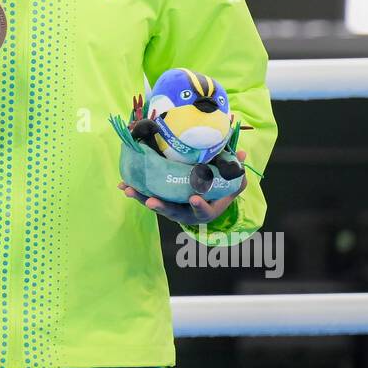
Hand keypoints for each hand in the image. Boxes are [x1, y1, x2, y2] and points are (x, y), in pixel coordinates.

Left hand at [119, 150, 248, 224]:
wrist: (208, 201)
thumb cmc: (220, 189)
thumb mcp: (232, 182)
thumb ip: (237, 171)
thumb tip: (243, 155)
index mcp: (205, 210)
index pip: (203, 211)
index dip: (199, 206)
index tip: (194, 198)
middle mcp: (186, 213)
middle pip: (173, 212)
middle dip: (161, 206)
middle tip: (152, 201)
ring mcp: (172, 208)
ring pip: (156, 205)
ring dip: (142, 198)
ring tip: (129, 190)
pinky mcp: (161, 201)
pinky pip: (148, 197)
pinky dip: (137, 192)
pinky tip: (124, 185)